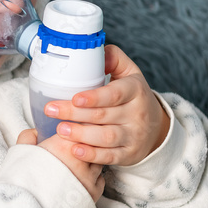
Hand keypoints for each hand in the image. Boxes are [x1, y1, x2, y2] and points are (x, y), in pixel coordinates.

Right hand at [16, 128, 104, 201]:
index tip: (69, 131)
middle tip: (75, 145)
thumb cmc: (22, 180)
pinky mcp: (93, 194)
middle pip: (92, 142)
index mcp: (63, 145)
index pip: (79, 126)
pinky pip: (100, 179)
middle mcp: (81, 159)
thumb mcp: (20, 152)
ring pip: (99, 160)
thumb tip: (36, 132)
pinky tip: (82, 177)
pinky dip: (93, 177)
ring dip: (90, 159)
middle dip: (85, 142)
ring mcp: (89, 177)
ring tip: (77, 163)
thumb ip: (28, 136)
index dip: (74, 128)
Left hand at [44, 44, 169, 166]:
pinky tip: (74, 150)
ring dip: (81, 135)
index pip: (115, 94)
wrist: (156, 126)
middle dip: (75, 114)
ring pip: (106, 138)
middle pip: (103, 116)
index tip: (75, 97)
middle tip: (51, 110)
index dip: (94, 97)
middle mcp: (137, 114)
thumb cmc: (132, 95)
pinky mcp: (129, 154)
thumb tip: (95, 50)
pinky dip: (92, 155)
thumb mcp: (129, 73)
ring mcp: (134, 136)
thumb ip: (113, 59)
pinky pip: (110, 157)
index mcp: (135, 91)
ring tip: (60, 129)